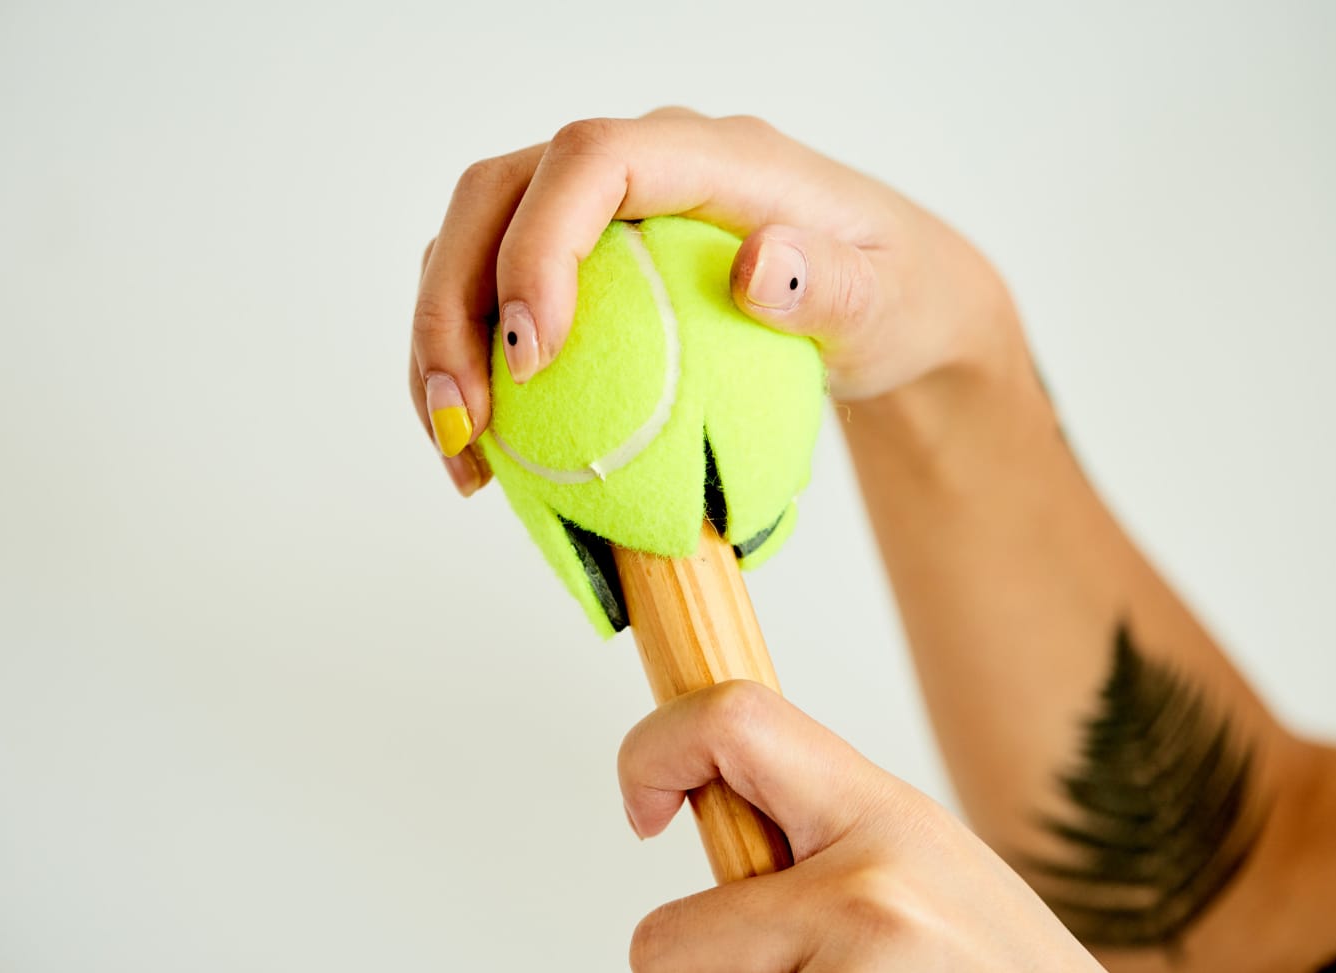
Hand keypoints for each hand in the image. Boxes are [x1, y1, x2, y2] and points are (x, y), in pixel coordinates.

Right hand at [409, 107, 1018, 494]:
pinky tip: (482, 452)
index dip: (539, 243)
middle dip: (452, 302)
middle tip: (464, 420)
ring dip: (441, 341)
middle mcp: (644, 166)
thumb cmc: (895, 299)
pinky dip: (469, 363)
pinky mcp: (588, 263)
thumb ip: (831, 285)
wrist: (889, 312)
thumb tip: (758, 266)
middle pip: (499, 193)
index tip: (533, 355)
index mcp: (714, 157)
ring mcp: (608, 213)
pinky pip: (496, 292)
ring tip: (461, 451)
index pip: (592, 159)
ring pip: (475, 241)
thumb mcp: (889, 304)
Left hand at [617, 681, 1103, 972]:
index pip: (734, 719)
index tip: (646, 807)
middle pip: (666, 941)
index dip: (651, 750)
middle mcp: (869, 891)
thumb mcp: (926, 868)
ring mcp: (861, 972)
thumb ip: (825, 838)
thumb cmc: (1003, 971)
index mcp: (884, 815)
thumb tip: (710, 817)